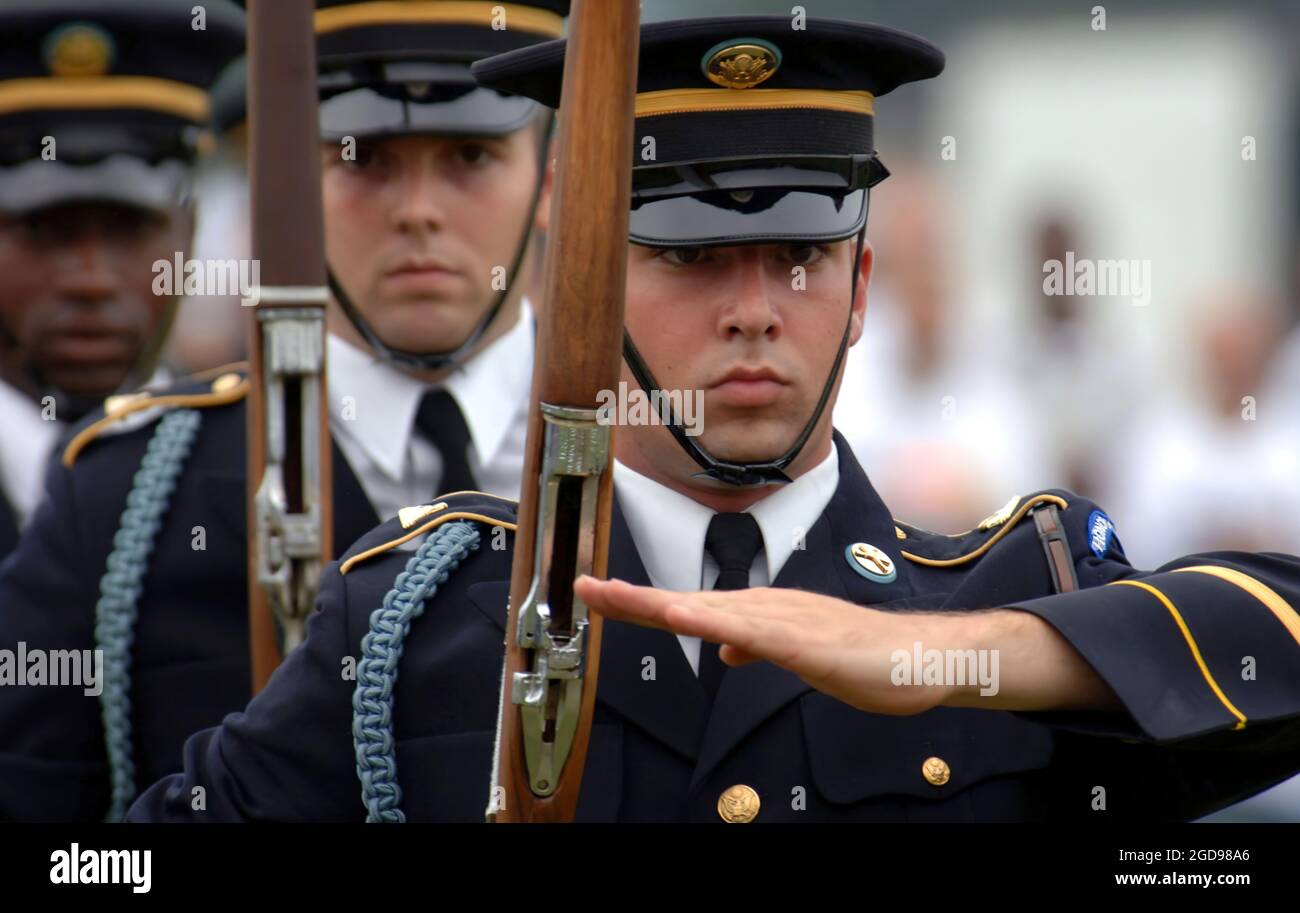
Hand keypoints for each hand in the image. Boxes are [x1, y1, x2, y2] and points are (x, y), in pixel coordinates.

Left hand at [575, 576, 952, 714]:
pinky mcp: (802, 642)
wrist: (916, 658)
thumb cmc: (862, 655)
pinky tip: (686, 618)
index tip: (598, 595)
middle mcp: (762, 608)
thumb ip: (757, 647)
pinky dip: (715, 625)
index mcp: (758, 613)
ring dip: (659, 603)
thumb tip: (725, 650)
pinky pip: (752, 633)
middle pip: (685, 602)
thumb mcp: (796, 654)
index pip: (687, 607)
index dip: (640, 602)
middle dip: (631, 597)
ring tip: (614, 597)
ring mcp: (781, 621)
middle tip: (583, 587)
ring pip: (709, 610)